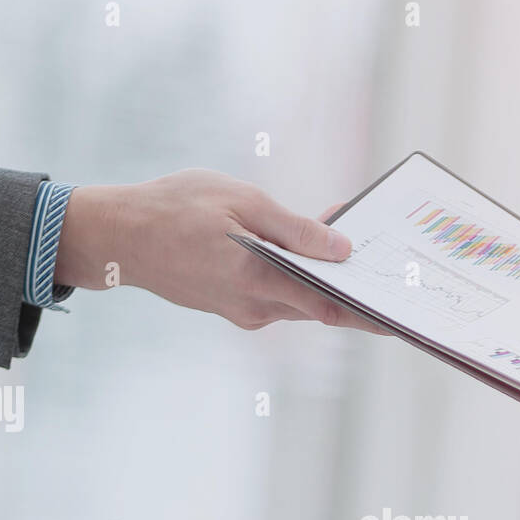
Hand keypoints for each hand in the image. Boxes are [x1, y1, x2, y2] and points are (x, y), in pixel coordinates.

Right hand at [54, 171, 382, 331]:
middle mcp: (256, 308)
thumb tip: (341, 250)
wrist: (118, 236)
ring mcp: (244, 312)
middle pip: (322, 308)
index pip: (331, 307)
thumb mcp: (241, 203)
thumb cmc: (175, 209)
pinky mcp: (234, 306)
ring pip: (300, 301)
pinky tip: (311, 251)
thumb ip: (294, 229)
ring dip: (327, 282)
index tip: (401, 315)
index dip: (369, 313)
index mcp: (260, 283)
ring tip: (360, 254)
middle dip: (357, 294)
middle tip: (394, 279)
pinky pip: (278, 295)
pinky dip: (299, 278)